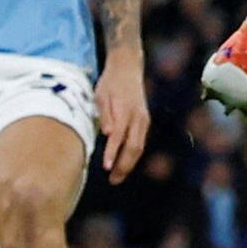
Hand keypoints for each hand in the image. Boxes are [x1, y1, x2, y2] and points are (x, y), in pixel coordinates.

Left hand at [95, 55, 148, 177]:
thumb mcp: (101, 95)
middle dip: (123, 166)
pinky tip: (124, 163)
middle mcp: (137, 117)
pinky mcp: (145, 120)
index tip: (106, 168)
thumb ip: (105, 114)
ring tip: (117, 177)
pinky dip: (133, 155)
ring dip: (129, 164)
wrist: (128, 67)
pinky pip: (140, 142)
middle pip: (133, 147)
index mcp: (125, 110)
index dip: (112, 153)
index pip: (119, 137)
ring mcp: (143, 119)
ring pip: (139, 147)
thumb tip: (107, 133)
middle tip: (112, 180)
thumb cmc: (110, 82)